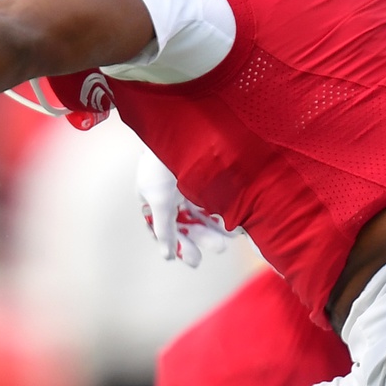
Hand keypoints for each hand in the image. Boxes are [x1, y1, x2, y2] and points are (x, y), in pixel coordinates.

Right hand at [138, 151, 229, 266]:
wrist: (178, 124)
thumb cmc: (162, 162)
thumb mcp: (161, 199)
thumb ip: (164, 229)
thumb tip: (167, 257)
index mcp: (152, 197)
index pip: (165, 229)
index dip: (179, 245)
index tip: (194, 261)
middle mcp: (168, 192)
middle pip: (186, 223)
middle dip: (201, 237)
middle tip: (219, 249)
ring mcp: (186, 183)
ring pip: (201, 213)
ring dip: (213, 227)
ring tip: (228, 239)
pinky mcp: (203, 175)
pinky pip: (213, 199)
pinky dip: (221, 211)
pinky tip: (233, 222)